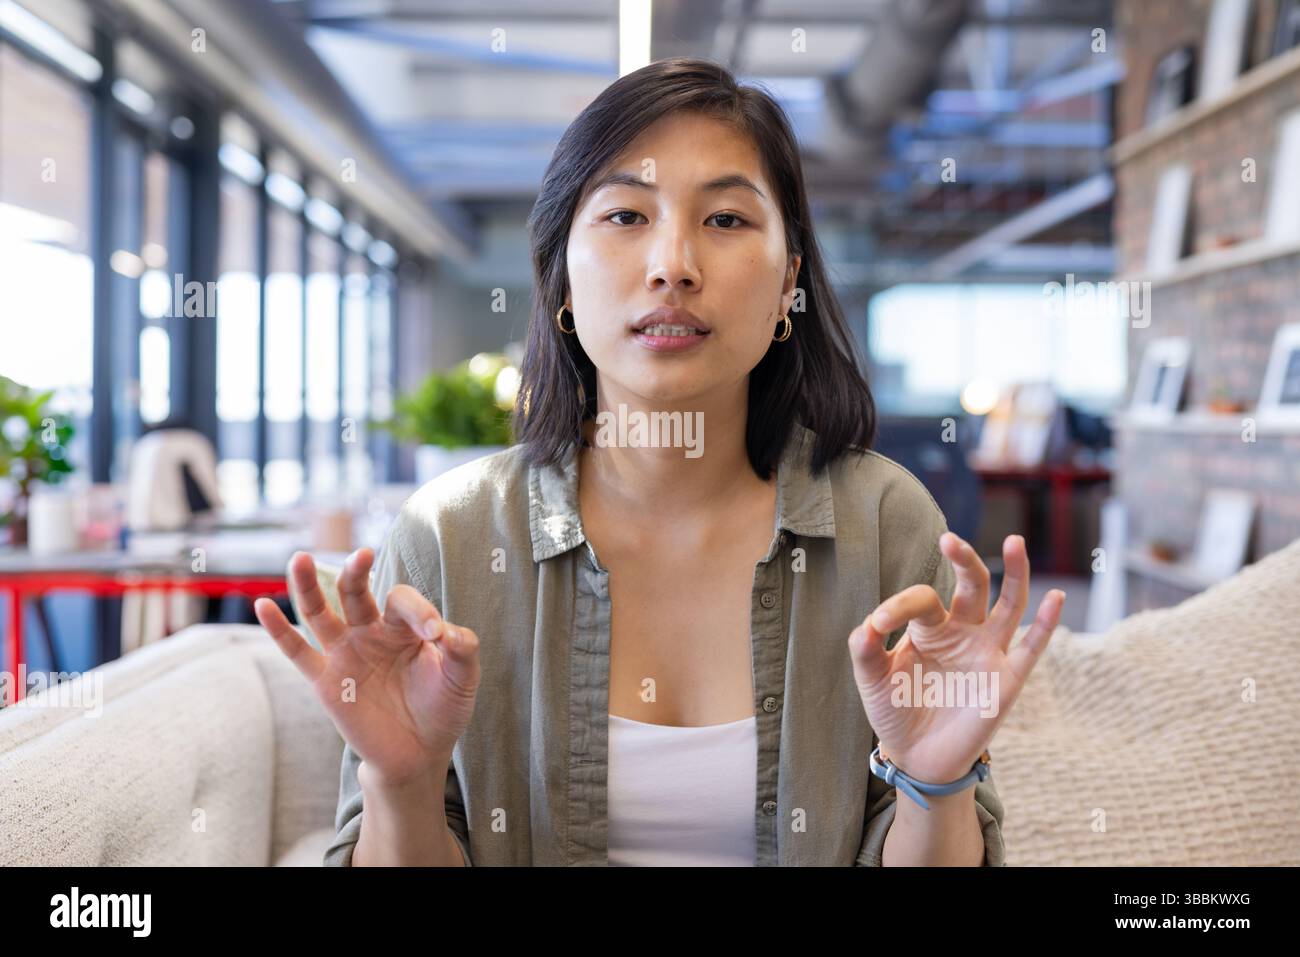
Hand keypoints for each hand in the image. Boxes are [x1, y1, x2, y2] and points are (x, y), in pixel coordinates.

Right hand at [254, 548, 479, 786]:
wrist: (419, 753)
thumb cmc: (442, 708)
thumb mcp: (462, 678)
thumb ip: (462, 648)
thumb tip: (447, 631)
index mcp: (404, 626)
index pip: (402, 601)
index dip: (419, 610)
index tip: (436, 633)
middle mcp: (371, 632)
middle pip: (356, 592)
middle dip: (357, 572)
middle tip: (362, 555)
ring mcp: (345, 653)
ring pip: (320, 613)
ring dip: (307, 586)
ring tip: (299, 559)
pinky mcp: (326, 680)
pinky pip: (297, 652)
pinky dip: (278, 629)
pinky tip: (263, 605)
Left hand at [847, 532, 1063, 783]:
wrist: (918, 757)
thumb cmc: (895, 711)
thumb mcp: (872, 680)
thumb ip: (865, 650)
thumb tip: (867, 624)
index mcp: (928, 627)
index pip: (922, 599)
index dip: (899, 605)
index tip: (877, 623)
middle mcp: (962, 632)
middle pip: (972, 585)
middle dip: (964, 561)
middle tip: (949, 540)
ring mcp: (987, 653)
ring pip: (1008, 605)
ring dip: (1015, 573)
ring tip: (1014, 542)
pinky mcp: (1007, 679)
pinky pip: (1032, 647)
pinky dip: (1046, 623)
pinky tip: (1056, 597)